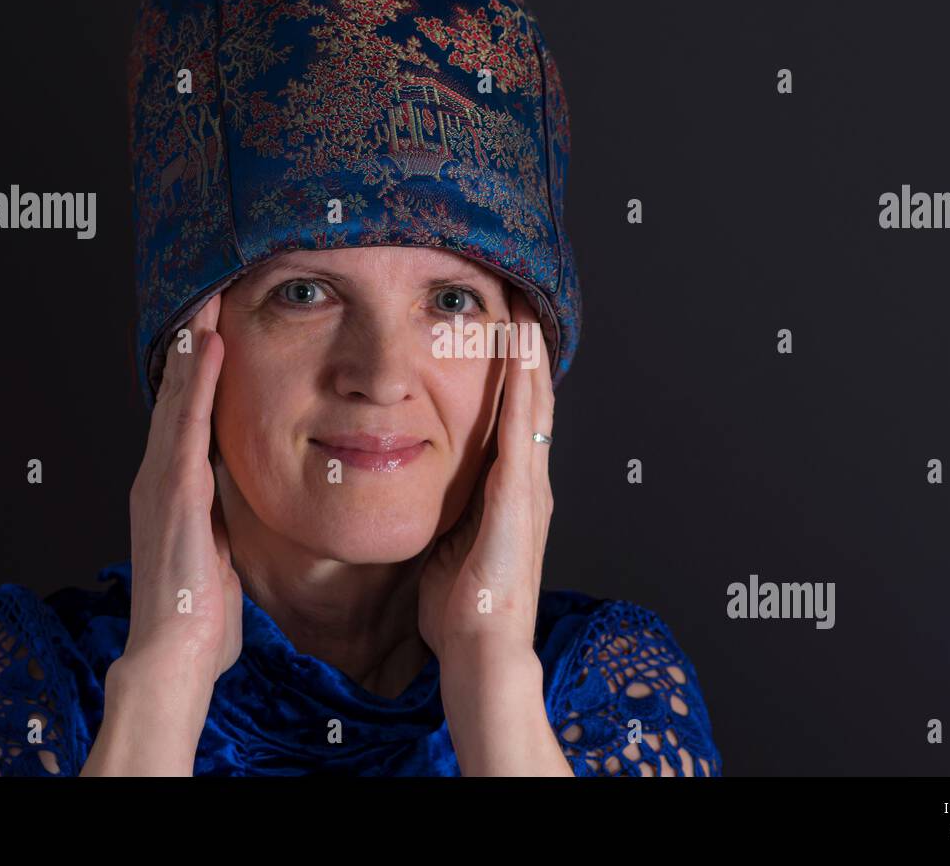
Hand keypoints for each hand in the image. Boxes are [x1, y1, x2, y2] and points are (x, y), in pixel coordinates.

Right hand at [124, 293, 242, 688]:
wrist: (176, 655)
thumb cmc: (199, 614)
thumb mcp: (215, 553)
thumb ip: (220, 520)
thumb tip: (235, 505)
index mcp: (172, 492)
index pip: (187, 417)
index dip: (197, 373)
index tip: (213, 330)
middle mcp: (159, 478)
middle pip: (176, 396)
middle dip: (190, 346)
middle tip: (206, 293)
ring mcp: (162, 482)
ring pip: (177, 398)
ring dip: (191, 347)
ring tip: (206, 300)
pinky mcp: (175, 492)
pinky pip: (188, 425)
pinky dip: (196, 382)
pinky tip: (208, 348)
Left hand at [418, 288, 555, 660]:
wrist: (480, 650)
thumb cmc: (458, 609)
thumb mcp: (447, 542)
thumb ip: (444, 508)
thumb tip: (415, 485)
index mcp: (509, 493)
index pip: (512, 417)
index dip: (510, 371)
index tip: (500, 328)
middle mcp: (527, 482)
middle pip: (531, 399)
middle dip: (526, 349)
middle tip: (520, 299)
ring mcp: (529, 486)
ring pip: (534, 402)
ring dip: (529, 352)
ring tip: (525, 307)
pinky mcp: (521, 495)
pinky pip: (524, 424)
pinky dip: (524, 382)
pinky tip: (520, 347)